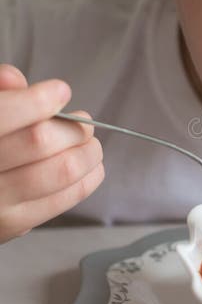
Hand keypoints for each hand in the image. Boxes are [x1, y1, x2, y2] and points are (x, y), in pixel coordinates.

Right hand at [0, 64, 104, 242]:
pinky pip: (61, 200)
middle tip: (83, 123)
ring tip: (90, 144)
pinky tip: (91, 167)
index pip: (5, 114)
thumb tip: (14, 78)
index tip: (60, 92)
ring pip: (59, 171)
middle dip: (72, 127)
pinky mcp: (13, 224)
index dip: (40, 100)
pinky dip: (87, 179)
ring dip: (87, 153)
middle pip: (39, 141)